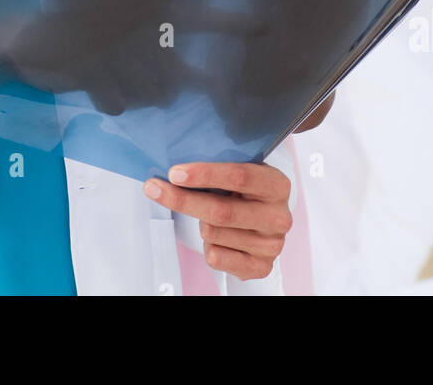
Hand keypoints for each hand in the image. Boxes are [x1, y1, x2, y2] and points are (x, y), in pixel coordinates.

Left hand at [143, 161, 292, 280]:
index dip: (205, 174)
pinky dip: (207, 246)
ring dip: (200, 225)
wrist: (264, 223)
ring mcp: (272, 244)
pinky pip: (216, 257)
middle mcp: (278, 216)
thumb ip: (219, 167)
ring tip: (208, 217)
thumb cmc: (245, 194)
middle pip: (221, 210)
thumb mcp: (241, 172)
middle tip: (154, 189)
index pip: (240, 176)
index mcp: (276, 185)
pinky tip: (216, 238)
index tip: (175, 173)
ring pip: (213, 233)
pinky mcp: (260, 266)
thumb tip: (176, 169)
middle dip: (182, 200)